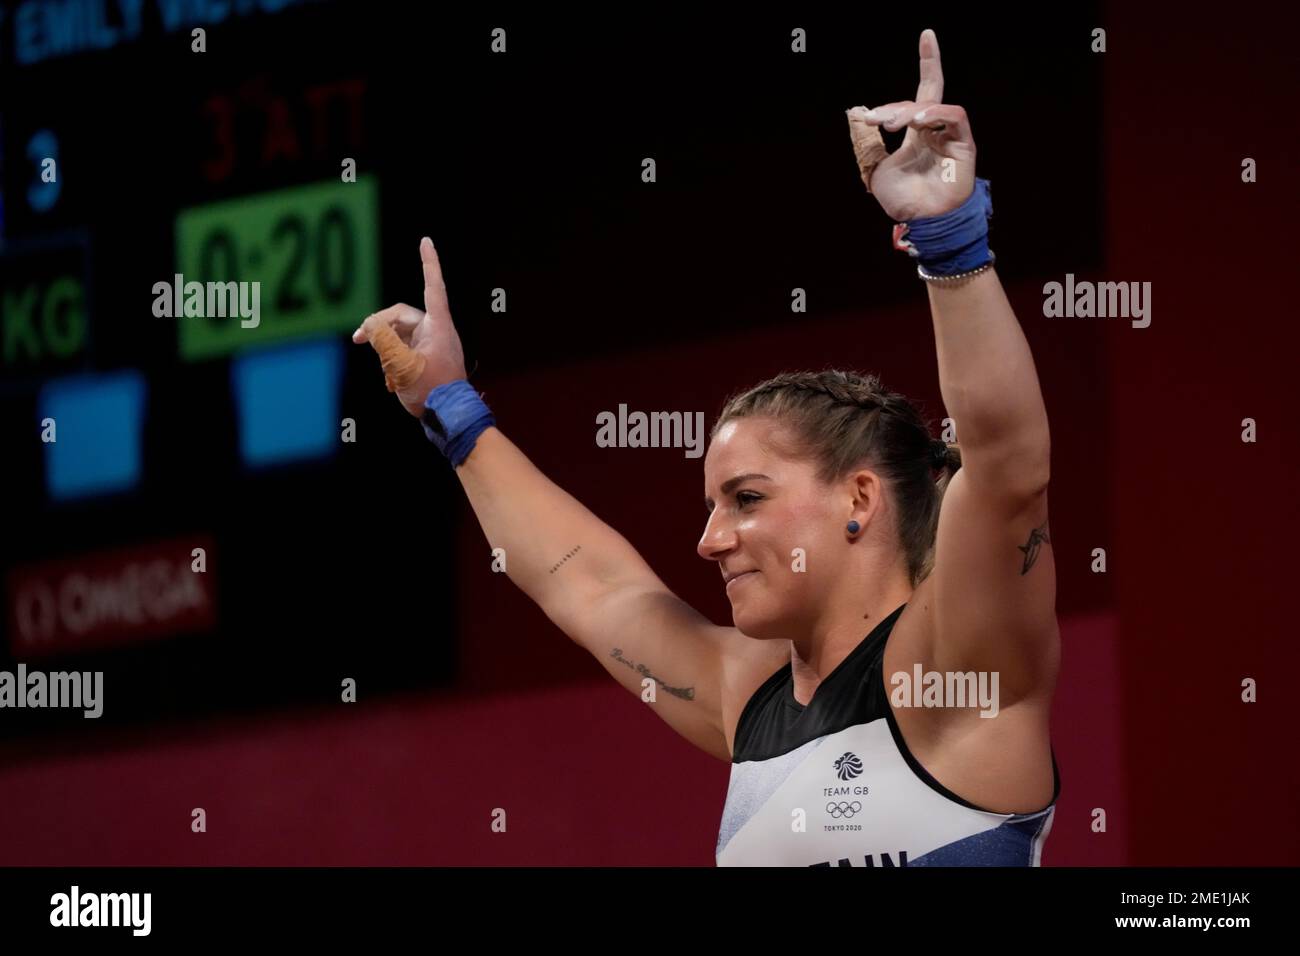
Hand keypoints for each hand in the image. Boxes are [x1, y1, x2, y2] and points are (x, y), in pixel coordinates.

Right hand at [352, 237, 467, 416]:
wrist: (450, 419)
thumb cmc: (431, 391)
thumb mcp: (401, 365)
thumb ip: (383, 340)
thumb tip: (372, 325)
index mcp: (439, 326)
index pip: (433, 286)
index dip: (429, 262)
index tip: (426, 240)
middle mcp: (438, 331)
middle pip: (402, 316)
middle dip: (379, 327)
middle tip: (358, 340)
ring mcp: (433, 346)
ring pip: (400, 336)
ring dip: (386, 352)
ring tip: (387, 376)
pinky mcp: (428, 361)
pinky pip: (405, 352)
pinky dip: (393, 364)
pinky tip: (391, 384)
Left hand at [846, 28, 976, 221]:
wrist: (921, 222)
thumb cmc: (903, 200)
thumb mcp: (875, 168)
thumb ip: (866, 142)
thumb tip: (854, 114)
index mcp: (919, 132)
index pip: (925, 89)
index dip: (928, 62)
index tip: (926, 35)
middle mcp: (937, 129)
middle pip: (923, 97)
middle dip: (895, 107)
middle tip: (875, 121)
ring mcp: (952, 136)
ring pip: (934, 105)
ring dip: (910, 110)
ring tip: (891, 125)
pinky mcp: (964, 145)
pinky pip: (955, 116)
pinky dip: (935, 113)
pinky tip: (917, 122)